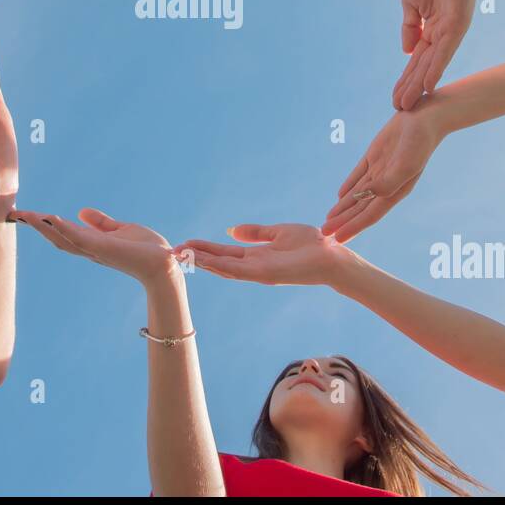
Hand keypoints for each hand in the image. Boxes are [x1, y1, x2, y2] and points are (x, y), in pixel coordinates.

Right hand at [12, 208, 180, 285]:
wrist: (164, 265)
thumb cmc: (147, 250)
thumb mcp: (121, 229)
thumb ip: (102, 222)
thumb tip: (81, 211)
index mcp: (92, 244)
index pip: (62, 233)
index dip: (44, 224)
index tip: (25, 214)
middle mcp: (89, 250)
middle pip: (56, 237)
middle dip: (36, 226)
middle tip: (15, 213)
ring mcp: (95, 251)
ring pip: (63, 239)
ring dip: (44, 226)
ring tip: (25, 214)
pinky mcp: (104, 249)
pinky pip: (80, 238)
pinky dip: (64, 228)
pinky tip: (51, 218)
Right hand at [177, 223, 348, 285]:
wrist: (332, 256)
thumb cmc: (311, 244)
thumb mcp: (278, 232)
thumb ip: (255, 233)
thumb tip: (231, 230)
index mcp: (256, 256)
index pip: (224, 253)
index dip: (204, 249)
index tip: (185, 244)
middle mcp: (253, 267)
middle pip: (218, 262)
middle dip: (196, 257)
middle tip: (173, 252)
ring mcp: (258, 272)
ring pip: (223, 268)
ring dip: (202, 262)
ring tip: (182, 255)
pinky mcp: (265, 274)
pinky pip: (237, 270)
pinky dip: (219, 266)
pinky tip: (204, 261)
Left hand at [321, 104, 445, 242]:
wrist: (424, 118)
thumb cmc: (419, 142)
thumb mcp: (407, 163)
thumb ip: (390, 180)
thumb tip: (370, 194)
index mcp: (395, 190)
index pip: (370, 214)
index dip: (353, 227)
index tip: (337, 239)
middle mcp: (386, 184)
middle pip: (360, 208)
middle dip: (342, 221)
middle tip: (323, 233)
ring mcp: (380, 170)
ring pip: (356, 194)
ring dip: (342, 208)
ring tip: (328, 220)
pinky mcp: (374, 156)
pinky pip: (358, 175)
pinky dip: (348, 186)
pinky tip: (339, 195)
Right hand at [393, 0, 480, 110]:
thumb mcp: (411, 3)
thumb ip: (409, 27)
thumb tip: (406, 51)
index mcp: (431, 30)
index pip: (415, 61)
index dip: (404, 79)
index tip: (393, 98)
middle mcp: (442, 36)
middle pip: (422, 68)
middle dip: (409, 89)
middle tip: (397, 111)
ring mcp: (450, 32)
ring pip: (432, 65)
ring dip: (418, 86)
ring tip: (407, 105)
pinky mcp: (456, 25)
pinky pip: (444, 52)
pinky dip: (435, 69)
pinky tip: (427, 86)